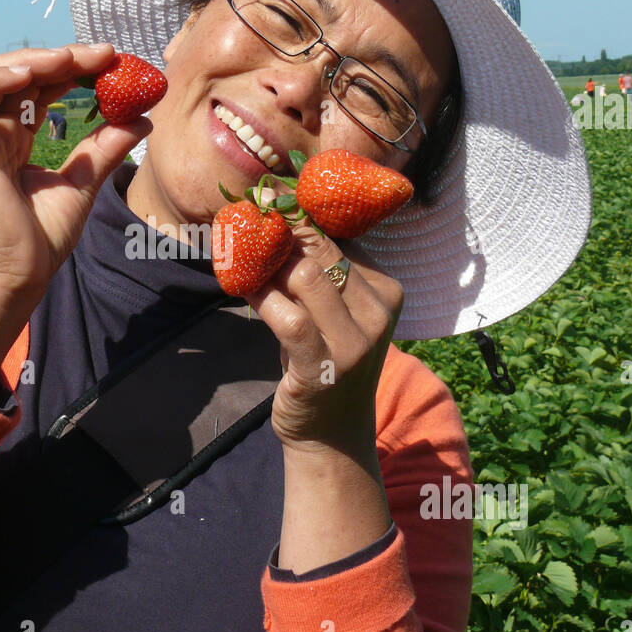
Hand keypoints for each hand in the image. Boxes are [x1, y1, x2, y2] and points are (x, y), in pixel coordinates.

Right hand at [0, 43, 152, 302]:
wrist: (19, 277)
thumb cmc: (41, 240)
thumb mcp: (84, 183)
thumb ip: (106, 148)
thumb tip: (142, 119)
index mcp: (18, 138)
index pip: (42, 86)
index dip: (73, 67)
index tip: (112, 60)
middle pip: (18, 73)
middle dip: (59, 57)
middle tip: (102, 53)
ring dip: (28, 59)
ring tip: (67, 59)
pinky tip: (29, 74)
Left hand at [242, 219, 403, 457]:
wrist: (331, 434)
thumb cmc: (325, 362)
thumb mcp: (332, 314)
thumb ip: (317, 272)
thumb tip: (274, 213)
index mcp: (386, 290)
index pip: (339, 237)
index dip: (298, 216)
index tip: (265, 197)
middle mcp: (378, 312)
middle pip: (321, 250)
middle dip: (279, 235)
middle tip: (245, 223)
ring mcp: (354, 343)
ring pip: (305, 276)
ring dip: (267, 268)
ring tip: (245, 265)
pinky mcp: (324, 367)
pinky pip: (288, 318)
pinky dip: (262, 300)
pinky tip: (245, 291)